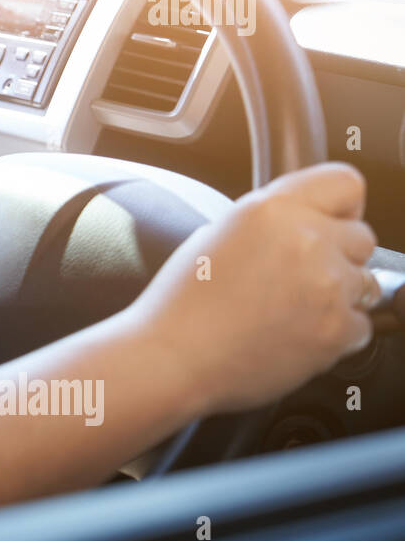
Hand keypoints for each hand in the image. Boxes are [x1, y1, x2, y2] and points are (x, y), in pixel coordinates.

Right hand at [127, 162, 376, 416]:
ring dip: (339, 295)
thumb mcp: (217, 235)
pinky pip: (361, 326)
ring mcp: (327, 286)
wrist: (174, 356)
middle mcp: (307, 240)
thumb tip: (304, 226)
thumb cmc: (182, 302)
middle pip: (362, 237)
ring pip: (367, 283)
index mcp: (272, 209)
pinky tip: (293, 334)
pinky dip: (335, 334)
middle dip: (338, 255)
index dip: (340, 207)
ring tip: (292, 309)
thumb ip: (270, 223)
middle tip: (299, 277)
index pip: (346, 184)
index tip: (330, 223)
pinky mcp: (336, 330)